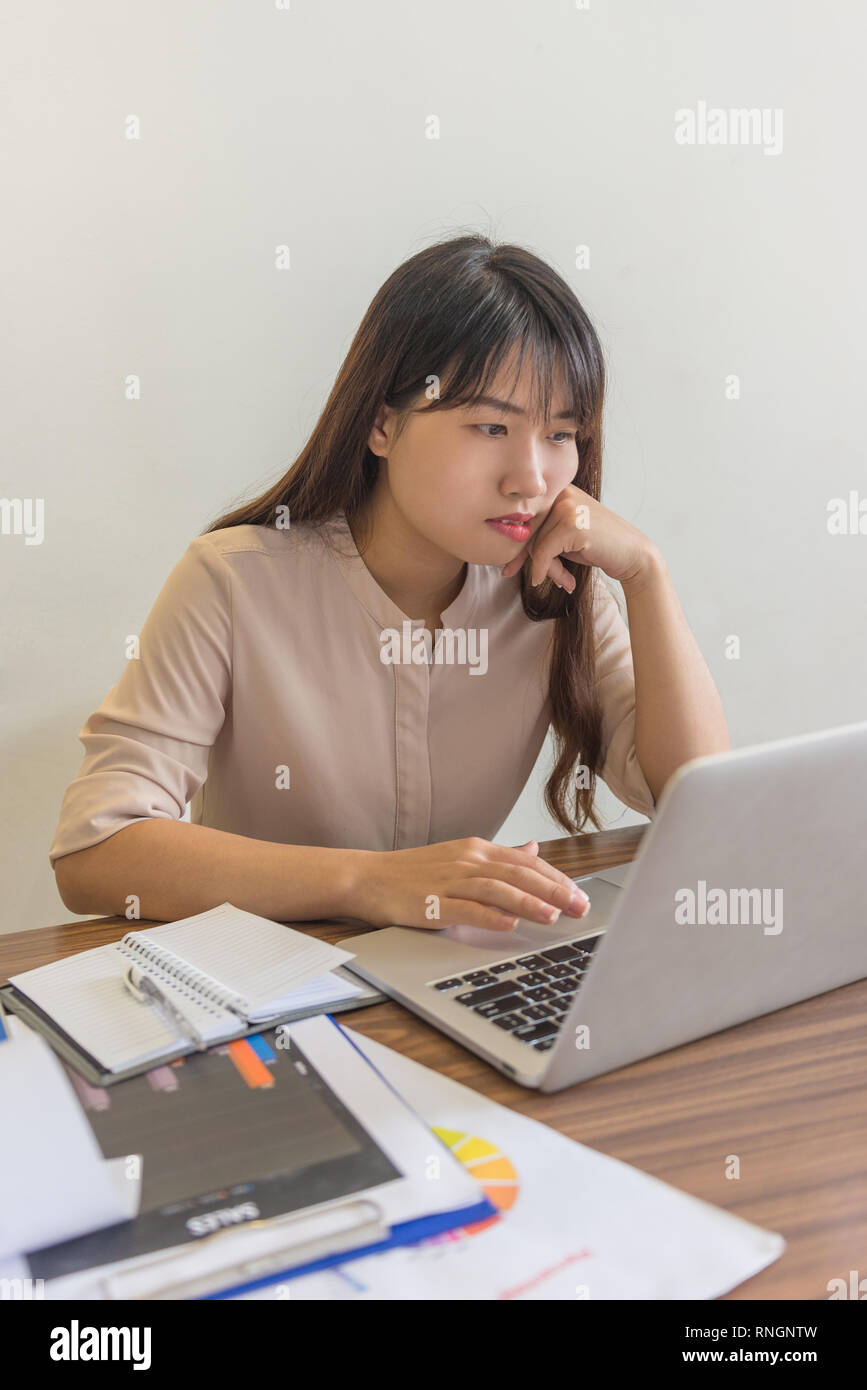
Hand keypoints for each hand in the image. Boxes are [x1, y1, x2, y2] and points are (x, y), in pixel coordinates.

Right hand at [352, 837, 590, 931]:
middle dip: (554, 890)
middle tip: (580, 907)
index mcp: (476, 849)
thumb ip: (499, 856)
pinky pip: (466, 909)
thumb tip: (534, 848)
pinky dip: (490, 916)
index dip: (556, 878)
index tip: (579, 894)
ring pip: (497, 889)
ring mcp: (449, 881)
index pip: (526, 862)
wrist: (367, 878)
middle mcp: (466, 861)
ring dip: (529, 902)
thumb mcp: (461, 856)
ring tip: (554, 915)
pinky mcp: (431, 903)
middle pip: (518, 874)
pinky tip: (510, 924)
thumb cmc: (414, 872)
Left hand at [500, 483, 657, 590]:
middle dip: (529, 560)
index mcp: (557, 490)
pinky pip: (543, 552)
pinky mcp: (572, 523)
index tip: (508, 569)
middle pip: (527, 531)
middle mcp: (561, 492)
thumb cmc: (596, 547)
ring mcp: (567, 505)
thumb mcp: (562, 538)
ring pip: (535, 544)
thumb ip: (538, 536)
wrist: (633, 555)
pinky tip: (565, 582)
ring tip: (565, 580)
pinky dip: (546, 570)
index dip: (516, 546)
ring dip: (547, 569)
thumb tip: (503, 551)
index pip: (525, 518)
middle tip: (537, 580)